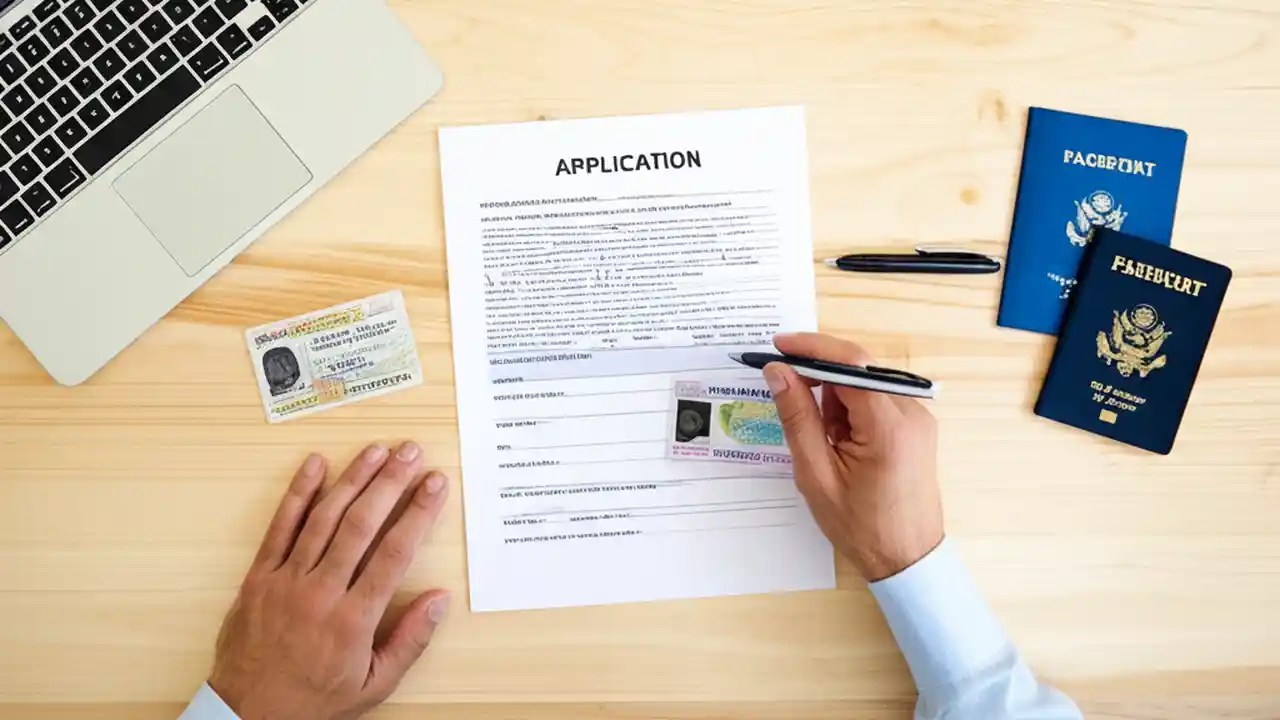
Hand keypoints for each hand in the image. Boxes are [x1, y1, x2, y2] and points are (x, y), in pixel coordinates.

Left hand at [209, 442, 451, 719]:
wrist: (248, 713)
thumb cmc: (314, 700)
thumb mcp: (374, 685)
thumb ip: (410, 641)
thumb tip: (439, 600)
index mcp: (352, 620)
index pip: (394, 554)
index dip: (418, 513)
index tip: (434, 485)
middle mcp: (320, 593)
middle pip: (361, 525)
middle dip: (390, 483)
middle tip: (411, 452)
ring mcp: (286, 581)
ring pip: (324, 518)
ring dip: (353, 479)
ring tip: (376, 451)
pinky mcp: (259, 576)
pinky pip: (280, 527)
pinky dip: (297, 493)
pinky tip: (315, 465)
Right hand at [764, 333, 943, 581]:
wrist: (907, 559)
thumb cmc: (860, 527)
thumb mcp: (816, 474)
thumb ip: (797, 417)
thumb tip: (779, 372)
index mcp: (889, 426)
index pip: (850, 364)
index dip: (812, 349)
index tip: (778, 347)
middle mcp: (912, 413)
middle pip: (858, 368)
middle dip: (820, 377)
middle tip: (788, 395)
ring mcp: (919, 418)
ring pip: (866, 383)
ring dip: (836, 398)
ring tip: (824, 442)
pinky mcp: (917, 426)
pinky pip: (878, 399)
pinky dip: (852, 410)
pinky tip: (840, 442)